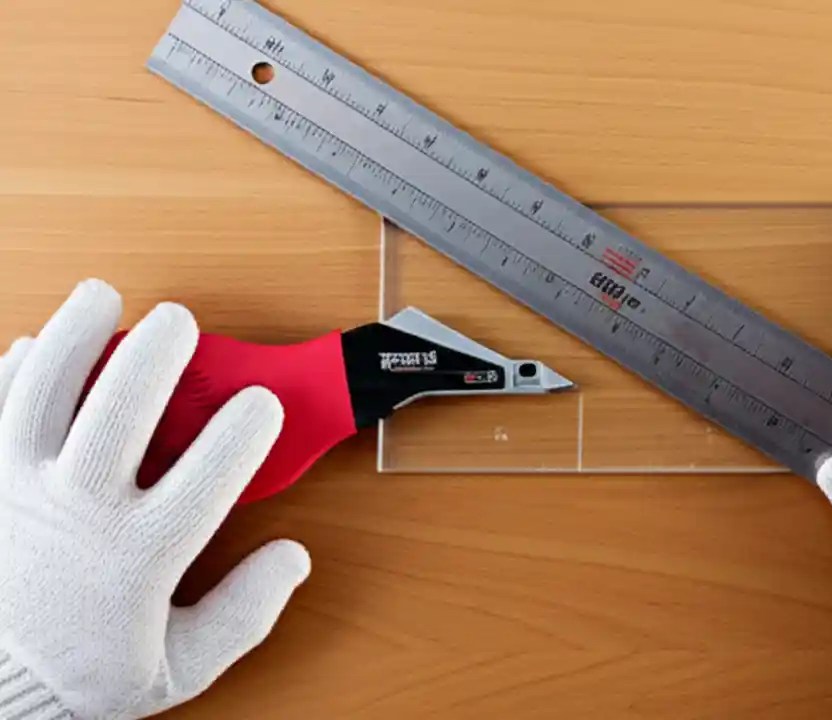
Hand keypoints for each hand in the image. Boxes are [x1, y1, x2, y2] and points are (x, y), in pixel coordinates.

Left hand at [0, 280, 310, 718]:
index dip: (245, 428)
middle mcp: (75, 513)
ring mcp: (18, 490)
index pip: (208, 476)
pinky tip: (39, 344)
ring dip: (78, 334)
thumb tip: (293, 558)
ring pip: (46, 389)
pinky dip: (16, 368)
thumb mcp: (179, 667)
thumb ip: (244, 613)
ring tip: (103, 297)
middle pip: (120, 408)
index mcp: (136, 557)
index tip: (262, 406)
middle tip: (180, 322)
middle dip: (159, 353)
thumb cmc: (79, 675)